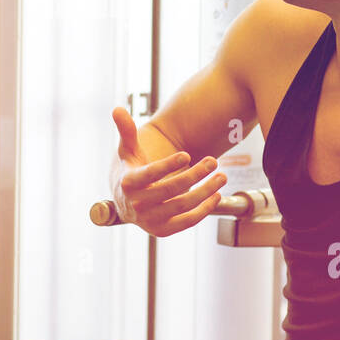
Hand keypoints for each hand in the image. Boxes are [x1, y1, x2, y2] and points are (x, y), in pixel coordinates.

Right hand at [111, 106, 225, 236]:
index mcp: (128, 183)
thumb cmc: (131, 170)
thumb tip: (118, 109)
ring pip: (183, 205)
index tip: (187, 154)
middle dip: (195, 174)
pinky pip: (187, 222)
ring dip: (205, 191)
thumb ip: (126, 130)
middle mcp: (137, 204)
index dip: (168, 165)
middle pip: (171, 189)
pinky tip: (216, 195)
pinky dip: (204, 210)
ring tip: (221, 176)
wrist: (126, 202)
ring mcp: (150, 219)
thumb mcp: (127, 150)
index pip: (150, 174)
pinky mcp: (163, 230)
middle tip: (213, 161)